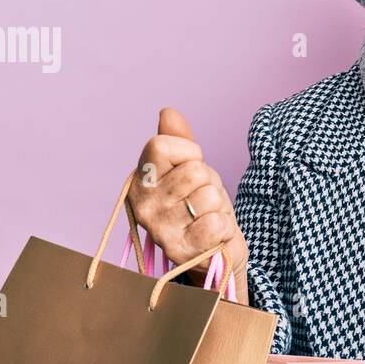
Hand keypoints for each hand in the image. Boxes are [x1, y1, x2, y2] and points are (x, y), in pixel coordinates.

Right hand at [128, 108, 247, 293]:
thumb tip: (168, 112)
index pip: (162, 145)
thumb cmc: (200, 204)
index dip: (190, 153)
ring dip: (218, 206)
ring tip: (208, 217)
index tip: (192, 168)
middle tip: (203, 199)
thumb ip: (179, 139)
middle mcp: (143, 205)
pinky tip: (213, 235)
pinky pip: (217, 222)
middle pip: (193, 171)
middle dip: (209, 182)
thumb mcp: (191, 166)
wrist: (214, 250)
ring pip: (209, 195)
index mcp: (140, 180)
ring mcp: (159, 231)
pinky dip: (224, 227)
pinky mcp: (181, 252)